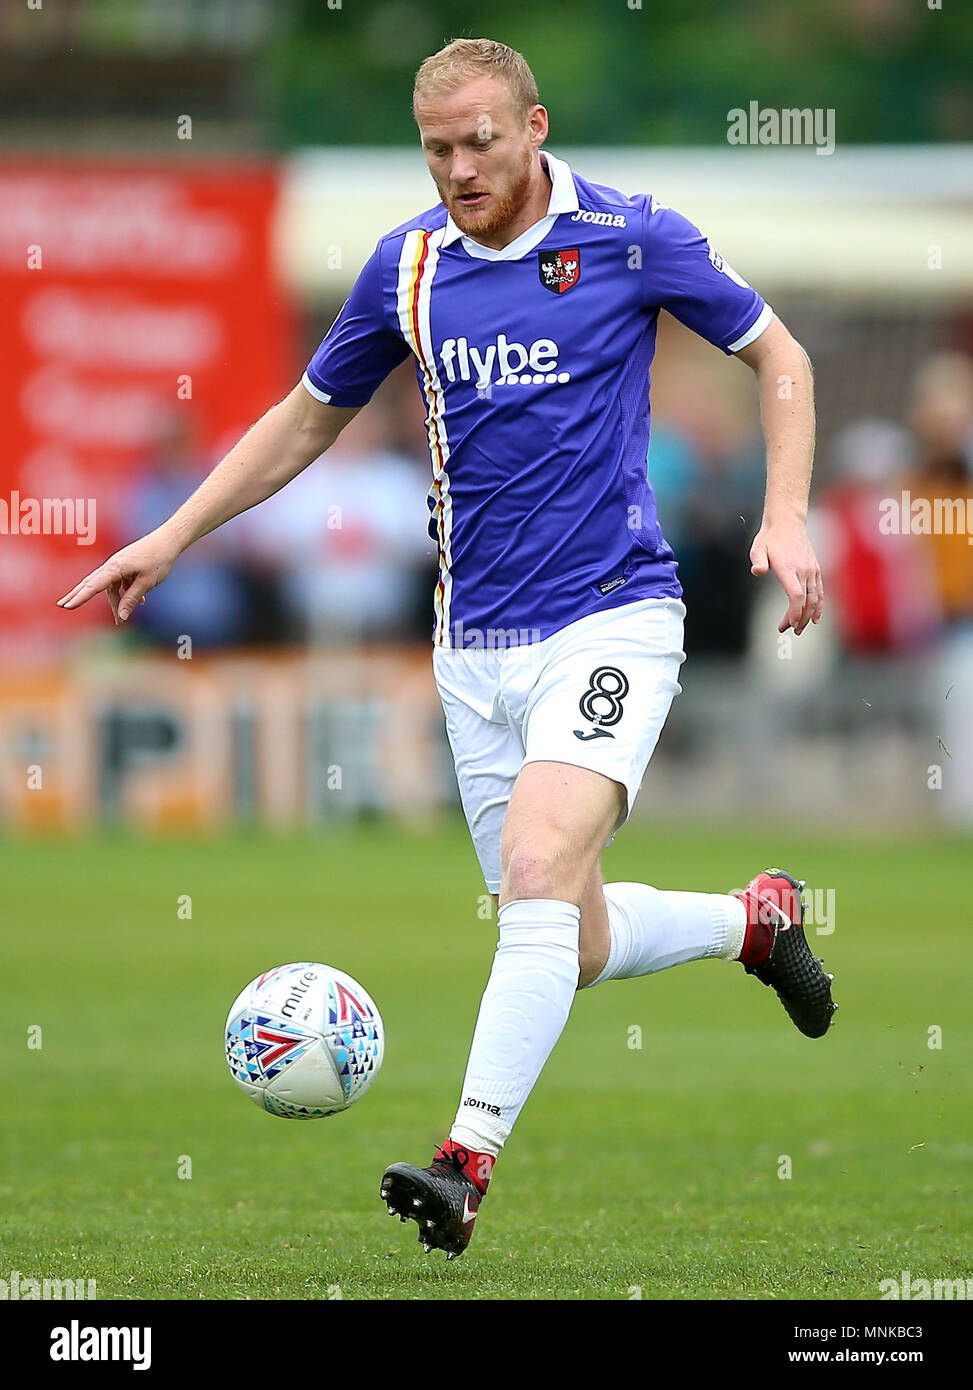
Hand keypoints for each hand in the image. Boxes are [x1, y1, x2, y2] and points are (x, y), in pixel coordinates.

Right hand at [57, 529, 179, 623]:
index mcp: (115, 568)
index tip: (67, 606)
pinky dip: (127, 593)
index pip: (93, 586)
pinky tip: (141, 603)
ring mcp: (118, 565)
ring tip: (118, 620)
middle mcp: (112, 565)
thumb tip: (121, 617)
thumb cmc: (158, 560)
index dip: (80, 598)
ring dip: (114, 603)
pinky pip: (121, 582)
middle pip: (91, 583)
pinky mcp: (126, 565)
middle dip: (78, 595)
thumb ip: (131, 599)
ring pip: (109, 586)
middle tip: (61, 605)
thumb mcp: (146, 583)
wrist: (168, 541)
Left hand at [750, 517, 823, 635]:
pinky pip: (820, 591)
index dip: (794, 612)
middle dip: (798, 619)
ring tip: (799, 628)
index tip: (789, 624)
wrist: (788, 522)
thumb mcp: (758, 547)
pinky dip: (819, 606)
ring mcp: (812, 570)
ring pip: (815, 599)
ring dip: (808, 616)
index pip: (796, 595)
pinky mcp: (815, 570)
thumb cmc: (770, 538)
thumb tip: (757, 571)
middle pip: (806, 601)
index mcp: (789, 567)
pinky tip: (815, 618)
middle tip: (787, 630)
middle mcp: (803, 570)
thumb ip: (758, 560)